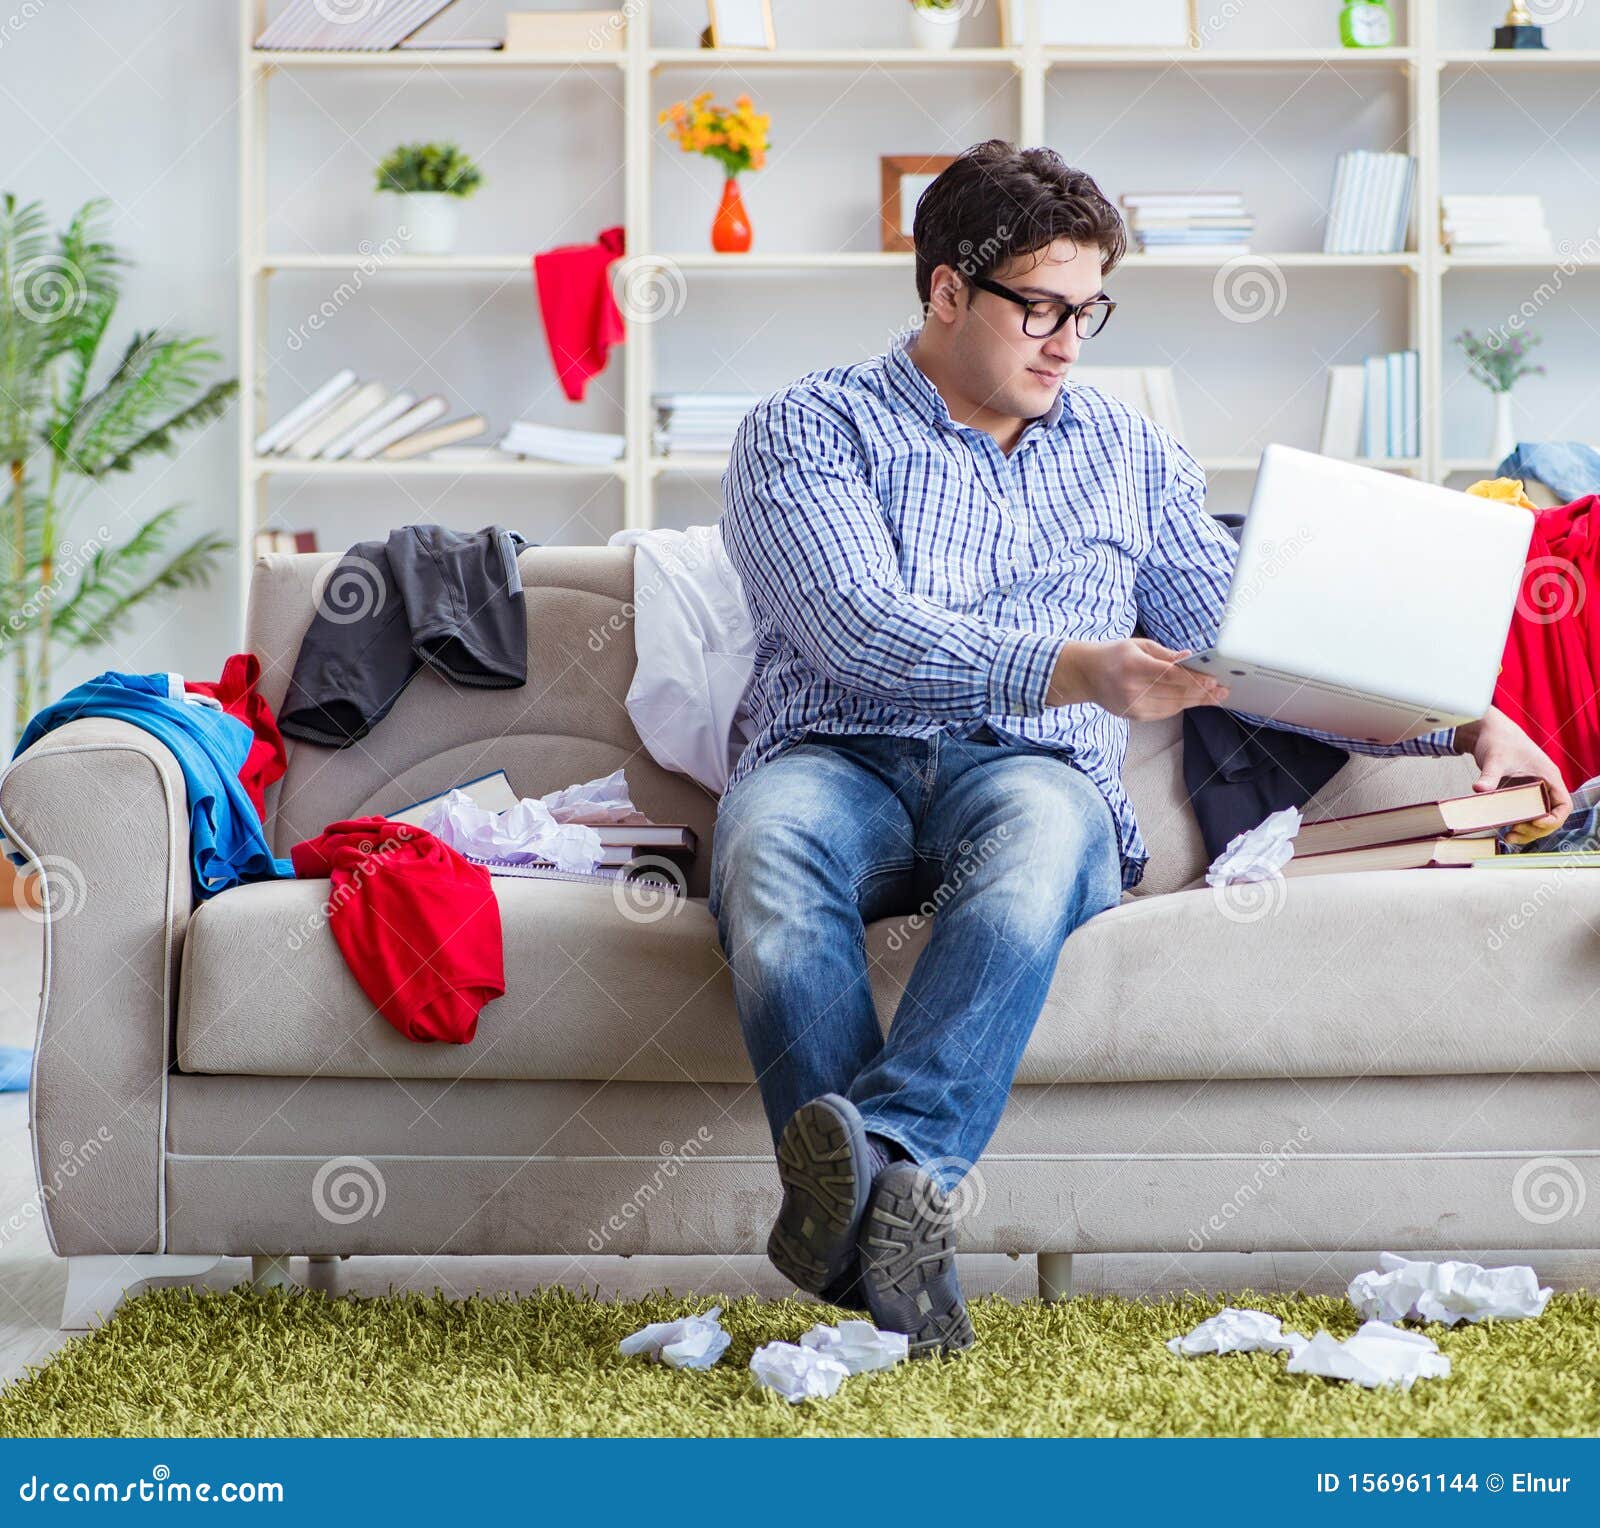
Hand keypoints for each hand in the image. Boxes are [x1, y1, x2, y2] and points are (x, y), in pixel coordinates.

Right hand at [1047, 637, 1229, 718]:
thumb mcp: (1138, 645)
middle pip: (1175, 693)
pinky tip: (1193, 701)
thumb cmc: (1113, 655)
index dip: (1195, 679)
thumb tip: (1189, 658)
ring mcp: (1132, 705)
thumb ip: (1165, 654)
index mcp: (1134, 665)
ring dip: (1195, 702)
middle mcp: (1132, 688)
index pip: (1171, 675)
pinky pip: (1164, 712)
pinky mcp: (1133, 715)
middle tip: (1222, 690)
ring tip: (1214, 697)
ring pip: (1173, 706)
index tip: (1213, 680)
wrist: (1084, 674)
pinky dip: (1180, 706)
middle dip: (1202, 692)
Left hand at [1453, 705, 1572, 843]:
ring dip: (1528, 831)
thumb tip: (1479, 789)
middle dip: (1536, 829)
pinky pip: (1526, 813)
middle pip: (1552, 816)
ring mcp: (1534, 790)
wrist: (1488, 731)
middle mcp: (1545, 785)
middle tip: (1514, 834)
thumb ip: (1489, 776)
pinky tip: (1504, 830)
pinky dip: (1519, 824)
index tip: (1535, 823)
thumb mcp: (1494, 759)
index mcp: (1548, 776)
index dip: (1554, 818)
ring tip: (1509, 837)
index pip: (1564, 804)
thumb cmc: (1497, 740)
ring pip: (1539, 817)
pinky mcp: (1521, 793)